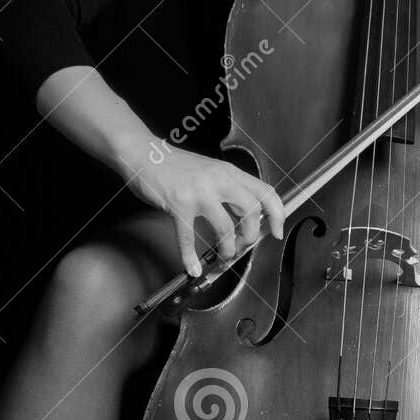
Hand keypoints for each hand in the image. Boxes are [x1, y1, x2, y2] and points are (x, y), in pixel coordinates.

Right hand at [124, 145, 284, 278]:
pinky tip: (192, 267)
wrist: (142, 152)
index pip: (266, 192)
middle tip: (244, 246)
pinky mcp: (178, 203)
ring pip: (226, 227)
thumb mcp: (209, 170)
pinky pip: (188, 237)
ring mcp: (198, 191)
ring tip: (223, 255)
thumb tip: (245, 214)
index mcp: (229, 172)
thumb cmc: (173, 165)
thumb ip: (227, 187)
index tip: (277, 232)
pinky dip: (190, 257)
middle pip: (251, 211)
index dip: (277, 215)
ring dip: (228, 248)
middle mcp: (218, 179)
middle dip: (252, 236)